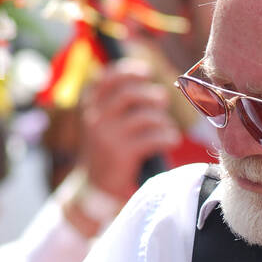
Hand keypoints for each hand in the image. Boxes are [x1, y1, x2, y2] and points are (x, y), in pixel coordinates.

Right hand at [80, 59, 181, 200]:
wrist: (95, 189)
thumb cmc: (107, 153)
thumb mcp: (103, 126)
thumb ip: (117, 106)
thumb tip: (146, 83)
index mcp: (90, 108)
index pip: (105, 79)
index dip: (127, 71)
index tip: (145, 73)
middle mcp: (96, 119)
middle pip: (129, 94)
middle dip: (151, 95)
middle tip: (162, 100)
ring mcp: (108, 136)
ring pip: (145, 117)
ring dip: (162, 120)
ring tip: (166, 128)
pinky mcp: (122, 154)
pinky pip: (153, 138)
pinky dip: (167, 137)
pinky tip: (171, 140)